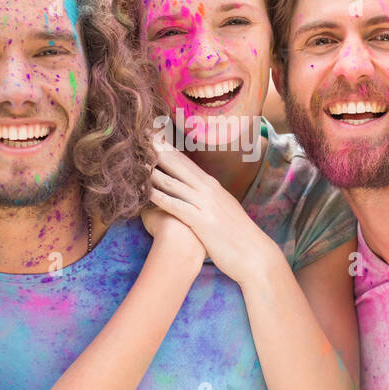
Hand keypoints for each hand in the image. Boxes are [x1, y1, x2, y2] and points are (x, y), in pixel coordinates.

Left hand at [147, 142, 279, 282]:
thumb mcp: (223, 209)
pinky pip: (176, 205)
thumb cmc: (237, 236)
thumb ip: (209, 199)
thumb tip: (197, 195)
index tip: (151, 134)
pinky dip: (160, 196)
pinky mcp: (202, 221)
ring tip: (134, 159)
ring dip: (153, 170)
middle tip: (138, 134)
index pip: (185, 161)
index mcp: (212, 186)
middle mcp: (208, 189)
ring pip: (174, 182)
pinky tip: (145, 191)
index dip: (167, 147)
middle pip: (178, 164)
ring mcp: (205, 204)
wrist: (254, 255)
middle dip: (158, 148)